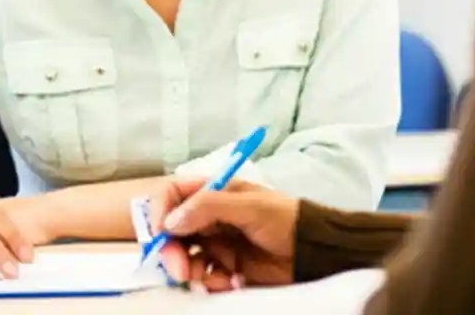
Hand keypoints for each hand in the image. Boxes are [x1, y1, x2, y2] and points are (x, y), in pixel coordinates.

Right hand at [149, 177, 298, 292]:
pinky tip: (232, 282)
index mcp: (214, 192)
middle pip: (173, 231)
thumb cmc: (286, 219)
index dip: (160, 212)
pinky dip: (211, 282)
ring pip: (186, 256)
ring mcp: (218, 242)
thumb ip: (208, 207)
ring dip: (190, 270)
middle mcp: (210, 216)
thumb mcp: (249, 207)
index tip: (159, 235)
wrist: (314, 251)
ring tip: (208, 281)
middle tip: (180, 271)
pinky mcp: (227, 266)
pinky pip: (205, 276)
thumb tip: (170, 222)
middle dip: (171, 251)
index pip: (173, 194)